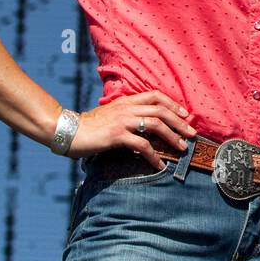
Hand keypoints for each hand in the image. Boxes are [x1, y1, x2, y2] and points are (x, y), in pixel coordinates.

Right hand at [67, 90, 197, 168]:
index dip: (173, 104)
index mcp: (126, 101)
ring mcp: (122, 121)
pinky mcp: (117, 135)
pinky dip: (154, 156)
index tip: (185, 114)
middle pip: (161, 111)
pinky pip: (142, 145)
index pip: (155, 96)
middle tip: (192, 133)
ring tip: (182, 148)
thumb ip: (127, 114)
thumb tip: (144, 124)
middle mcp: (127, 108)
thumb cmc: (89, 126)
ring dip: (172, 137)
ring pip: (156, 125)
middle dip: (179, 122)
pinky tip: (159, 164)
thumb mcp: (111, 114)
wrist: (67, 131)